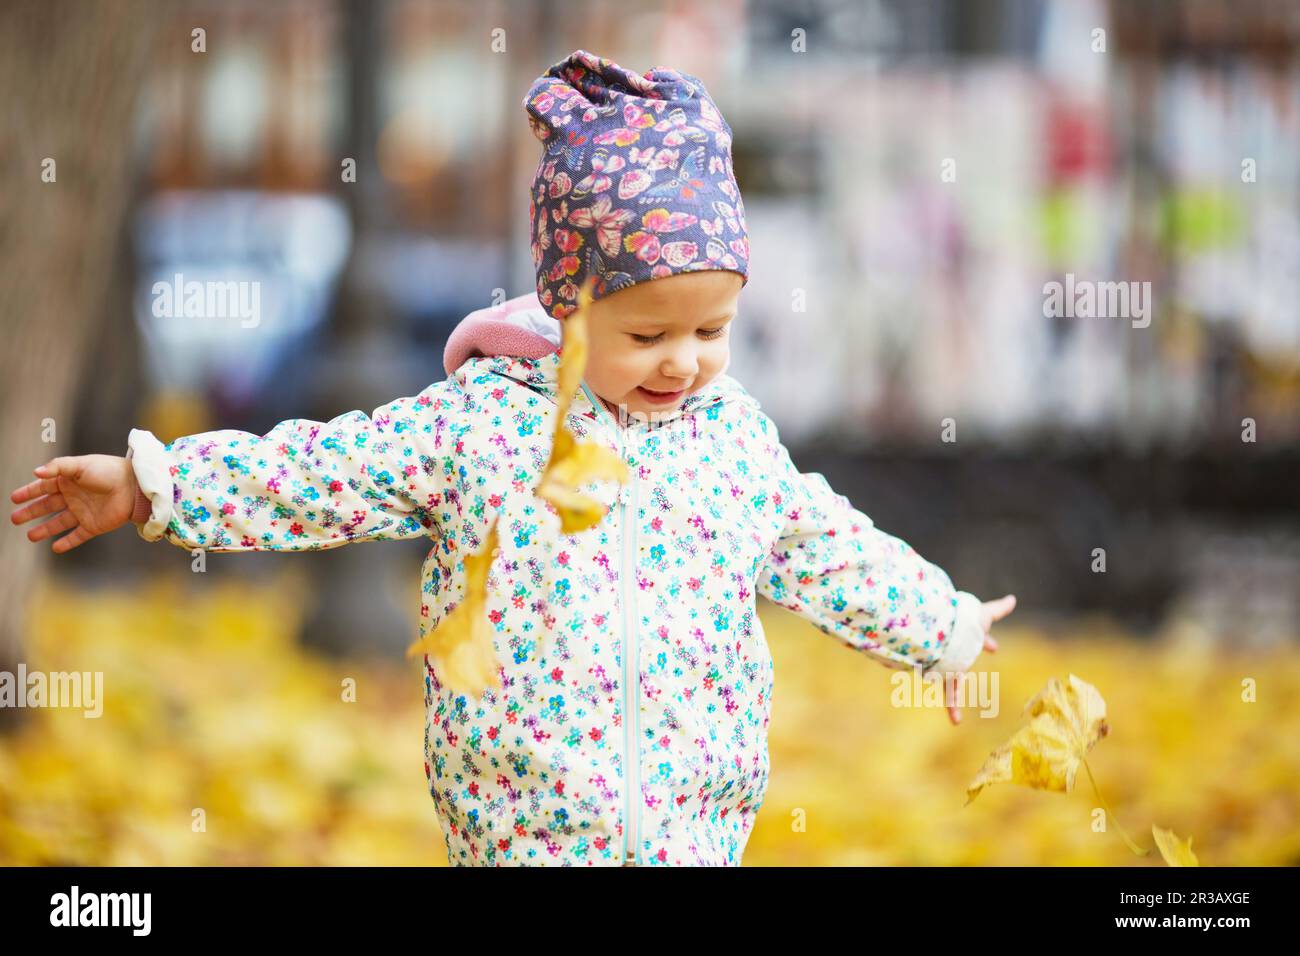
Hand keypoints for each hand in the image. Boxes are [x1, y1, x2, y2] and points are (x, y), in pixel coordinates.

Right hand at [9, 455, 136, 552]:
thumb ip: (58, 467)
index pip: (44, 487)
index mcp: (70, 480)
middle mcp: (75, 496)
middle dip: (31, 512)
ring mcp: (84, 512)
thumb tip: (35, 472)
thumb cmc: (108, 471)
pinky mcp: (95, 525)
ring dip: (45, 529)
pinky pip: (78, 536)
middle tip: (14, 519)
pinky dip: (67, 542)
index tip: (14, 498)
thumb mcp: (81, 465)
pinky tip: (55, 548)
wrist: (134, 486)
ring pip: (59, 523)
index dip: (29, 492)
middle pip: (48, 506)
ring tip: (29, 536)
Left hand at [946, 593, 1015, 725]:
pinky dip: (953, 707)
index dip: (987, 642)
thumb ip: (998, 608)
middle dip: (964, 671)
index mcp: (966, 639)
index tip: (995, 648)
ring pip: (952, 684)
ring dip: (955, 698)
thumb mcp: (983, 614)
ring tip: (957, 717)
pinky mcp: (944, 676)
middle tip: (965, 681)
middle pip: (962, 665)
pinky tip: (956, 720)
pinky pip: (949, 695)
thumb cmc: (963, 621)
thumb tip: (1012, 598)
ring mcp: (949, 665)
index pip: (980, 640)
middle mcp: (956, 653)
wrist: (940, 633)